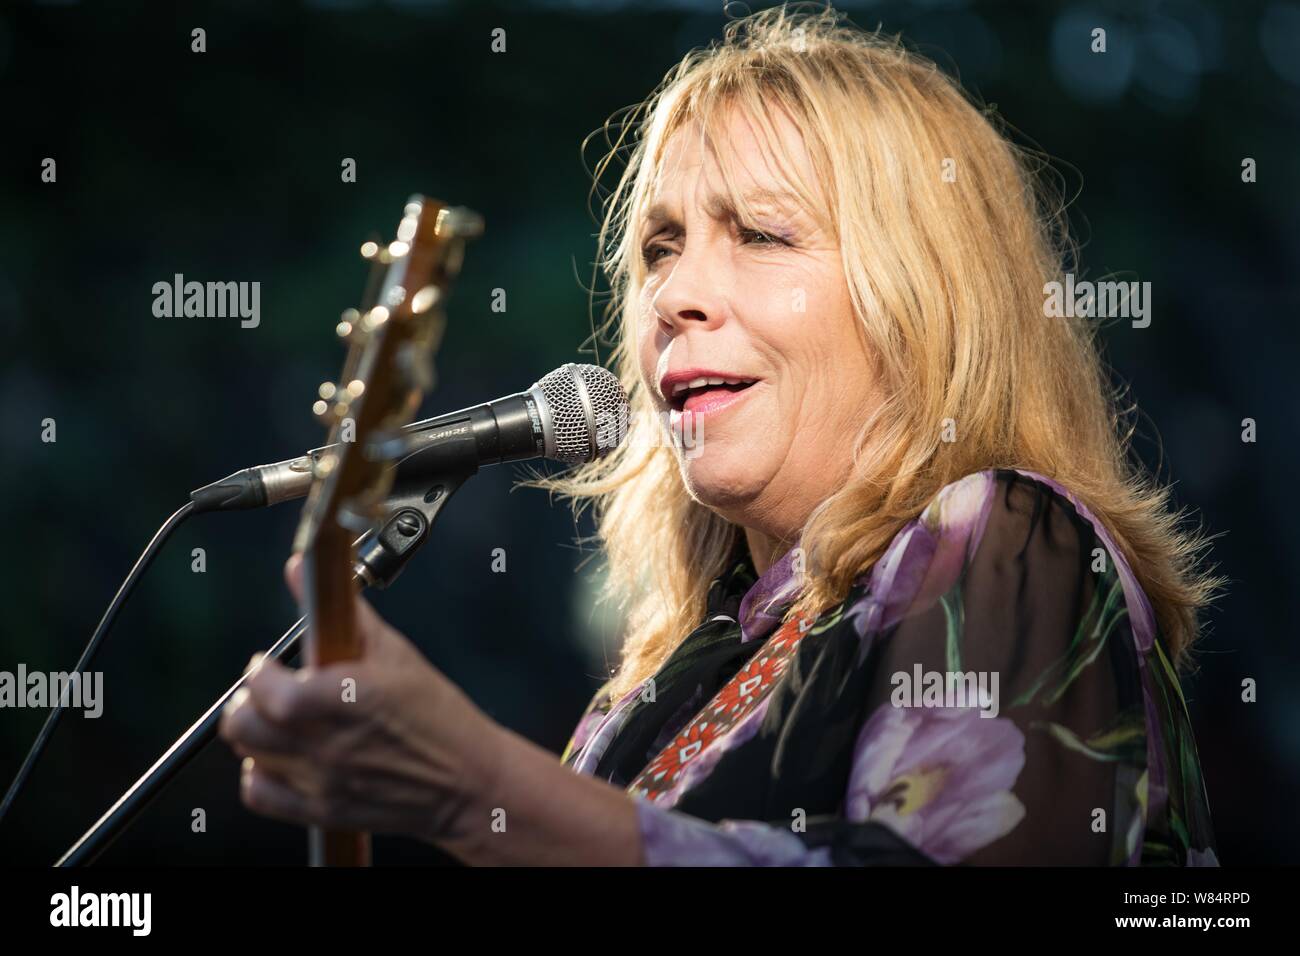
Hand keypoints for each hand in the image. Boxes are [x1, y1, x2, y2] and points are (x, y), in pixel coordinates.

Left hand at [218, 554, 502, 844]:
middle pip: (244, 725)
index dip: (260, 672)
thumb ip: (343, 611)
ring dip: (256, 733)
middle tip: (269, 691)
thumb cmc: (436, 714)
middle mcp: (329, 743)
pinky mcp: (322, 810)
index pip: (268, 689)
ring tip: (281, 720)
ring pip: (249, 756)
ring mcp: (323, 781)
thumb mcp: (395, 652)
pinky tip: (282, 756)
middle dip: (249, 701)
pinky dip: (260, 773)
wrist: (466, 780)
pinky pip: (260, 794)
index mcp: (348, 698)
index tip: (269, 664)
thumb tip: (299, 569)